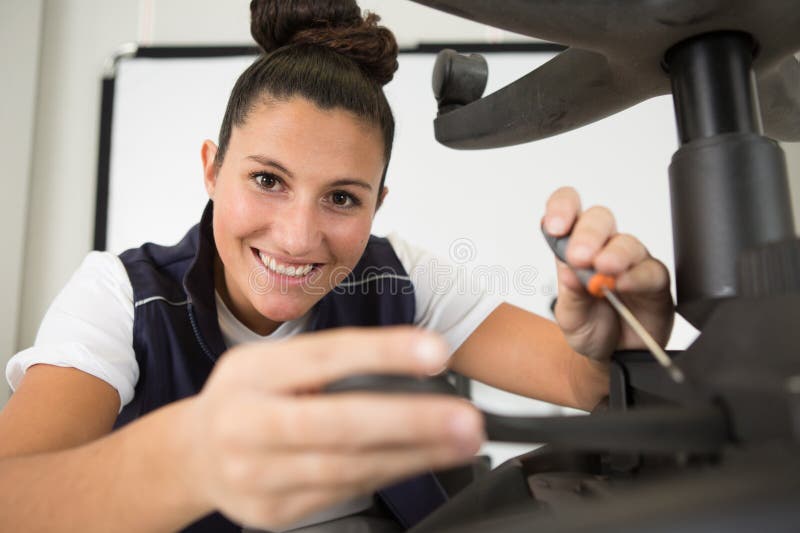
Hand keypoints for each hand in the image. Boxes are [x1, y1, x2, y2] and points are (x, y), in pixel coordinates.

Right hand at [181, 327, 483, 529]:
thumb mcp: (268, 362)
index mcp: (252, 374)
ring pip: (346, 467)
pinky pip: (342, 492)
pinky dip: (389, 474)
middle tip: (463, 418)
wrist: (195, 455)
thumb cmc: (246, 398)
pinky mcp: (273, 512)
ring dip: (413, 456)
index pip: (324, 357)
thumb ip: (323, 363)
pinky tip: (422, 460)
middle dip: (409, 421)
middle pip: (337, 424)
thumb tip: (405, 363)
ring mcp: (258, 475)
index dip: (382, 353)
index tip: (435, 352)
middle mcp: (248, 425)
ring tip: (459, 442)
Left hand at [543, 187, 674, 361]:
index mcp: (574, 248)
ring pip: (626, 241)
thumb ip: (570, 294)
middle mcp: (603, 248)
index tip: (555, 226)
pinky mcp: (654, 279)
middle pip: (598, 219)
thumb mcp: (570, 316)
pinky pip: (650, 269)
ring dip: (614, 254)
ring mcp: (630, 261)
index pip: (568, 211)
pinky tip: (624, 284)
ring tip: (604, 270)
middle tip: (580, 257)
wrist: (613, 356)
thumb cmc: (590, 327)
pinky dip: (636, 276)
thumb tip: (570, 271)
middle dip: (587, 234)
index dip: (561, 208)